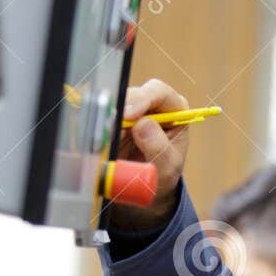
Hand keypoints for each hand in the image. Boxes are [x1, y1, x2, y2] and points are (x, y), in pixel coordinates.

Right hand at [112, 79, 190, 230]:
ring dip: (109, 119)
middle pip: (133, 94)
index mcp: (175, 109)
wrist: (150, 183)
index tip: (129, 115)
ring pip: (115, 104)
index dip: (143, 99)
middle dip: (121, 109)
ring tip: (109, 138)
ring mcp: (132, 110)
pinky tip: (102, 139)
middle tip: (112, 126)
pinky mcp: (115, 119)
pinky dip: (100, 125)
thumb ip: (159, 147)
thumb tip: (143, 124)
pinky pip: (103, 115)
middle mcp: (153, 104)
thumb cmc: (165, 172)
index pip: (159, 92)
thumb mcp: (168, 166)